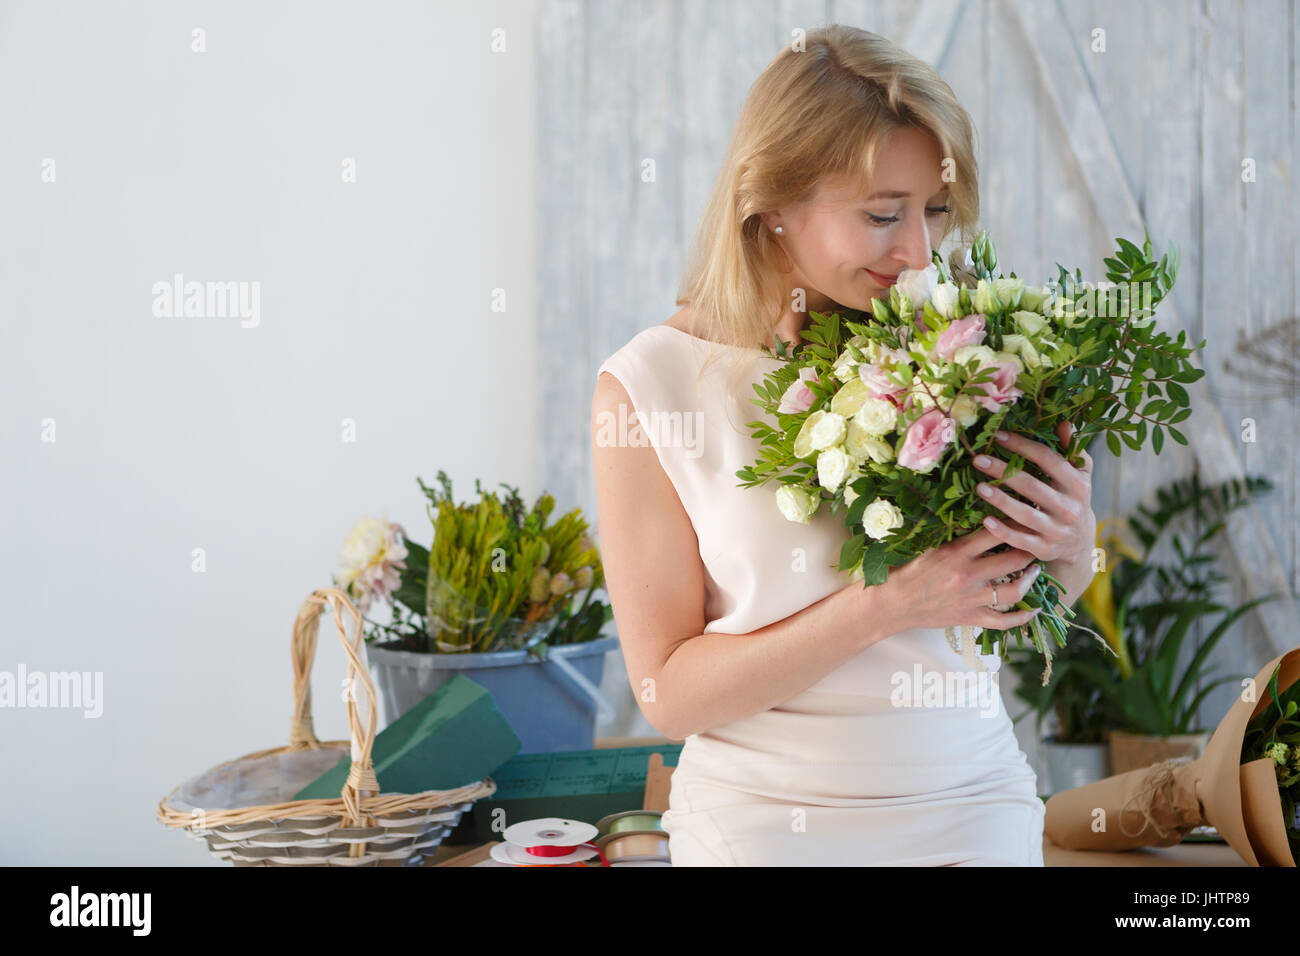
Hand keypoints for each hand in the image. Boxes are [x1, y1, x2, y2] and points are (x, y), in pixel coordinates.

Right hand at [879, 525, 1043, 632]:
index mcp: (957, 552)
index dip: (1015, 522)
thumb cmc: (910, 570)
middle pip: (1013, 559)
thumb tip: (985, 523)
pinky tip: (1034, 610)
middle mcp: (968, 575)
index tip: (1026, 515)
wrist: (894, 602)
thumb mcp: (931, 547)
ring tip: (1035, 570)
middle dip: (1030, 549)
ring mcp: (971, 599)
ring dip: (1030, 579)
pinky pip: (1003, 621)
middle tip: (1036, 542)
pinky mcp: (971, 618)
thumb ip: (958, 539)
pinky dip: (1022, 617)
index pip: (996, 532)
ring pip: (1014, 590)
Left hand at [970, 421, 1095, 562]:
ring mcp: (1057, 530)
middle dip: (1003, 471)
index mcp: (1079, 485)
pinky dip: (1003, 531)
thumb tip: (1064, 424)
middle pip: (1032, 486)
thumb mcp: (1078, 476)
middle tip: (978, 459)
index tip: (998, 437)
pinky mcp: (1044, 549)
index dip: (1022, 446)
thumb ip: (1072, 451)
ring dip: (1000, 500)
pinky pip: (1021, 540)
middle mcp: (1070, 508)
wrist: (1079, 542)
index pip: (1048, 460)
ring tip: (978, 487)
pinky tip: (985, 520)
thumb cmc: (1071, 500)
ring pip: (1025, 514)